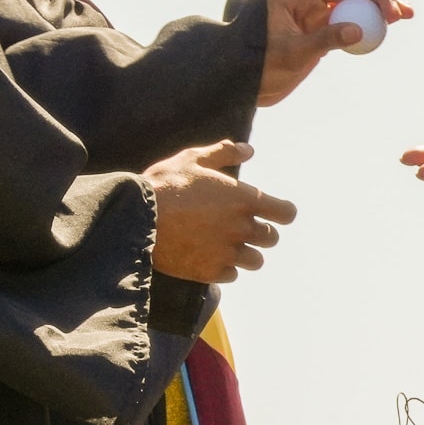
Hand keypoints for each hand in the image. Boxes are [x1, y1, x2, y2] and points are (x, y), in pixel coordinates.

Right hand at [146, 141, 297, 282]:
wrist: (137, 219)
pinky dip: (225, 267)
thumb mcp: (193, 159)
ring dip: (246, 253)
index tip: (273, 212)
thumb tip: (248, 150)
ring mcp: (227, 252)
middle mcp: (241, 228)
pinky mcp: (210, 272)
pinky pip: (231, 275)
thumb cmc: (165, 184)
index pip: (286, 213)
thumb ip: (224, 153)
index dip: (282, 212)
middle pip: (272, 238)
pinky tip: (210, 256)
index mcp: (244, 199)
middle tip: (241, 226)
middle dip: (261, 232)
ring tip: (227, 244)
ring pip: (255, 261)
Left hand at [259, 0, 412, 106]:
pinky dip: (371, 25)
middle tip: (396, 12)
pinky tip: (391, 27)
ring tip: (405, 15)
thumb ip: (325, 40)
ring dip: (380, 7)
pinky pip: (352, 24)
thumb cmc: (259, 64)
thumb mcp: (291, 52)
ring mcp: (317, 16)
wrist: (248, 86)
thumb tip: (359, 30)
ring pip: (355, 4)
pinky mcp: (324, 34)